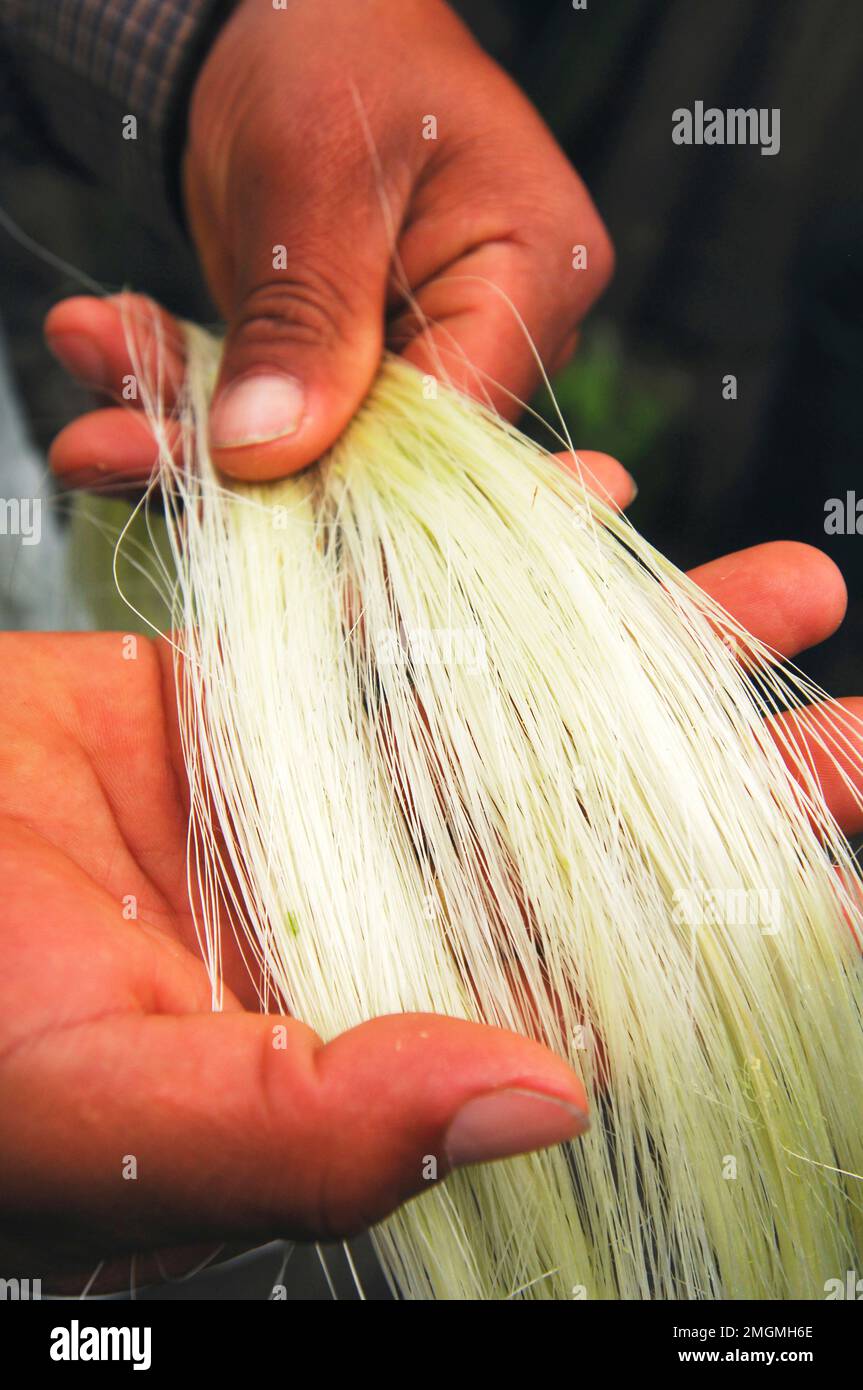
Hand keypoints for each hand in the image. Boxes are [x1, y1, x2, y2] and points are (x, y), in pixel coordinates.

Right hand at [2, 481, 860, 1292]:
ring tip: (774, 599)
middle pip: (571, 845)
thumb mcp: (113, 1115)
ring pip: (496, 716)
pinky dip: (471, 572)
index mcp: (346, 1048)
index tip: (840, 866)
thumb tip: (540, 1091)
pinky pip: (378, 627)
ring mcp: (298, 806)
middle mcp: (350, 926)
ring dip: (631, 653)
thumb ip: (313, 1131)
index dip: (717, 931)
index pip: (579, 991)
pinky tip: (581, 525)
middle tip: (851, 727)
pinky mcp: (236, 707)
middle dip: (718, 778)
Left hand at [45, 0, 612, 480]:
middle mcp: (492, 345)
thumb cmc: (340, 52)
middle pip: (376, 466)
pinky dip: (179, 402)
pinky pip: (267, 425)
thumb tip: (262, 454)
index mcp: (533, 281)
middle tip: (102, 450)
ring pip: (307, 458)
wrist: (301, 22)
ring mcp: (419, 368)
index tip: (235, 521)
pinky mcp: (349, 380)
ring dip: (183, 438)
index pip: (459, 439)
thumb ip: (303, 317)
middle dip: (234, 474)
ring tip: (85, 422)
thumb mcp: (314, 170)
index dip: (354, 497)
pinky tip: (106, 360)